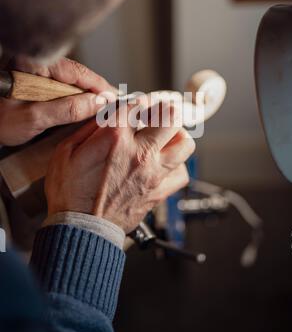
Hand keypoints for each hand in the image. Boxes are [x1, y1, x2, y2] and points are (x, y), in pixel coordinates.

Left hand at [0, 57, 113, 145]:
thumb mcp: (34, 118)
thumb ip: (66, 109)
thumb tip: (97, 103)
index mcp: (34, 64)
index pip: (77, 72)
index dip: (100, 85)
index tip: (116, 97)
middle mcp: (36, 62)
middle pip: (77, 74)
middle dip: (97, 89)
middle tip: (115, 103)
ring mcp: (35, 70)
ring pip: (71, 80)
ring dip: (88, 93)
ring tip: (104, 105)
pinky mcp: (35, 79)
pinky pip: (62, 84)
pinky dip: (76, 95)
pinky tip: (85, 104)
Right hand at [45, 103, 195, 233]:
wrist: (81, 230)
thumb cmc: (71, 194)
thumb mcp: (66, 152)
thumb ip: (89, 128)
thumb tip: (105, 113)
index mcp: (115, 138)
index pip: (138, 104)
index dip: (137, 101)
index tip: (136, 105)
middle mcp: (140, 153)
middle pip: (170, 117)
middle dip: (164, 110)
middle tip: (157, 114)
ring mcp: (153, 173)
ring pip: (184, 143)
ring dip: (177, 135)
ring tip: (167, 136)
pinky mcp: (159, 192)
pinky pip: (182, 174)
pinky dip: (178, 166)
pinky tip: (166, 164)